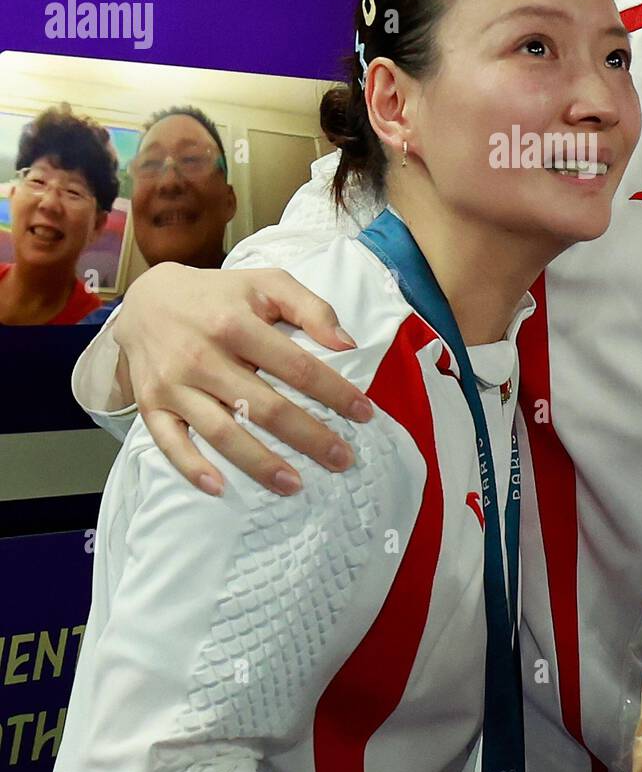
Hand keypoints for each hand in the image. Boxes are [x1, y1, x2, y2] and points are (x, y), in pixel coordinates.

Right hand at [110, 263, 372, 496]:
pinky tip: (220, 487)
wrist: (147, 299)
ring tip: (295, 485)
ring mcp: (174, 384)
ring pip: (222, 432)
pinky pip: (169, 443)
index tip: (363, 414)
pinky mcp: (151, 404)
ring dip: (260, 463)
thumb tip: (347, 345)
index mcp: (236, 324)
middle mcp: (203, 356)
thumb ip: (312, 308)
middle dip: (309, 437)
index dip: (334, 392)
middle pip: (264, 407)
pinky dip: (192, 467)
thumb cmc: (220, 295)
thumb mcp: (268, 283)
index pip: (297, 366)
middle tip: (342, 460)